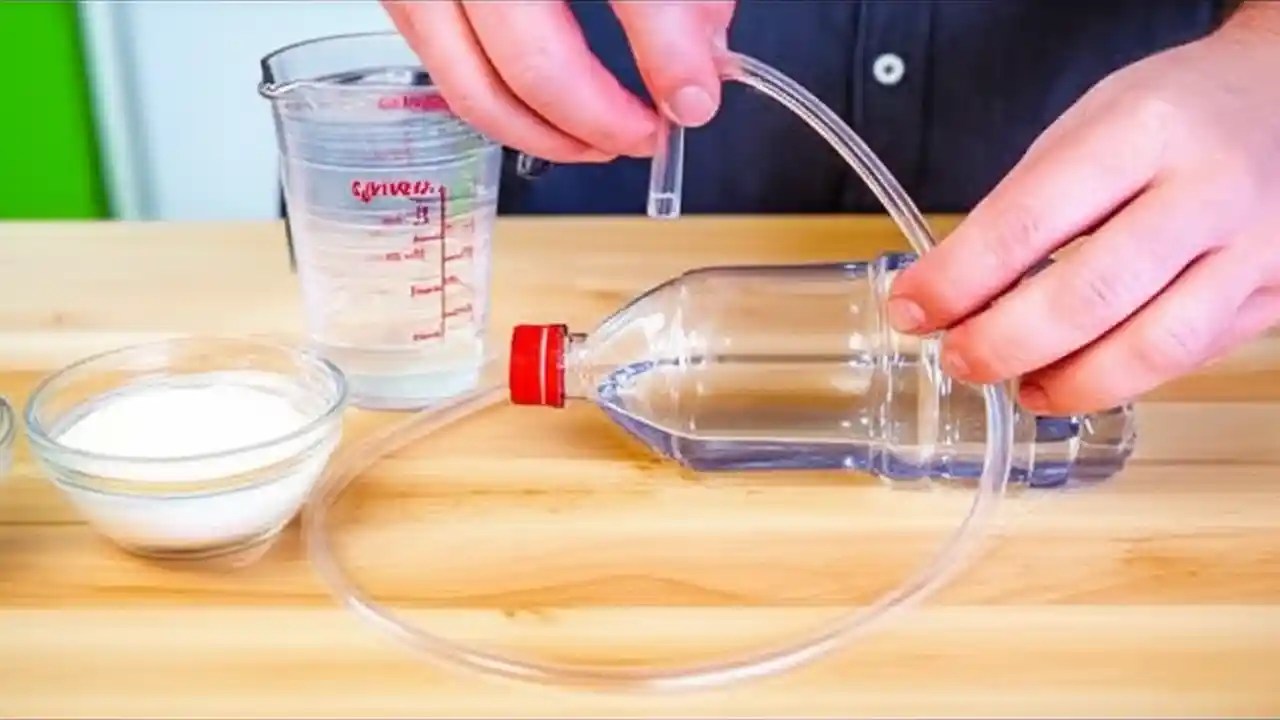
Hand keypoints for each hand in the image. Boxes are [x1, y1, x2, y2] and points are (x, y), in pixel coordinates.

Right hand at [381, 0, 733, 162]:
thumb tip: (704, 54)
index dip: (668, 54)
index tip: (696, 97)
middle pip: (536, 63)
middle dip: (598, 122)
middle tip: (643, 135)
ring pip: (473, 87)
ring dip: (542, 136)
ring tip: (594, 142)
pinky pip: (441, 65)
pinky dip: (494, 102)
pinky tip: (539, 109)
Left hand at [887, 2, 1279, 415]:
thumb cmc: (1175, 114)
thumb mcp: (1086, 127)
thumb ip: (1022, 208)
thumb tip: (948, 290)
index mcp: (1141, 131)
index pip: (1028, 222)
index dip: (957, 280)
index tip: (912, 308)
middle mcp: (1206, 190)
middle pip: (1090, 296)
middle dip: (1004, 343)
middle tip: (960, 360)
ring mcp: (1253, 248)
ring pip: (1152, 348)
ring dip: (1069, 384)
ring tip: (1021, 386)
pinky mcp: (1276, 294)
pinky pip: (1190, 358)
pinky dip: (1123, 380)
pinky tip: (1079, 378)